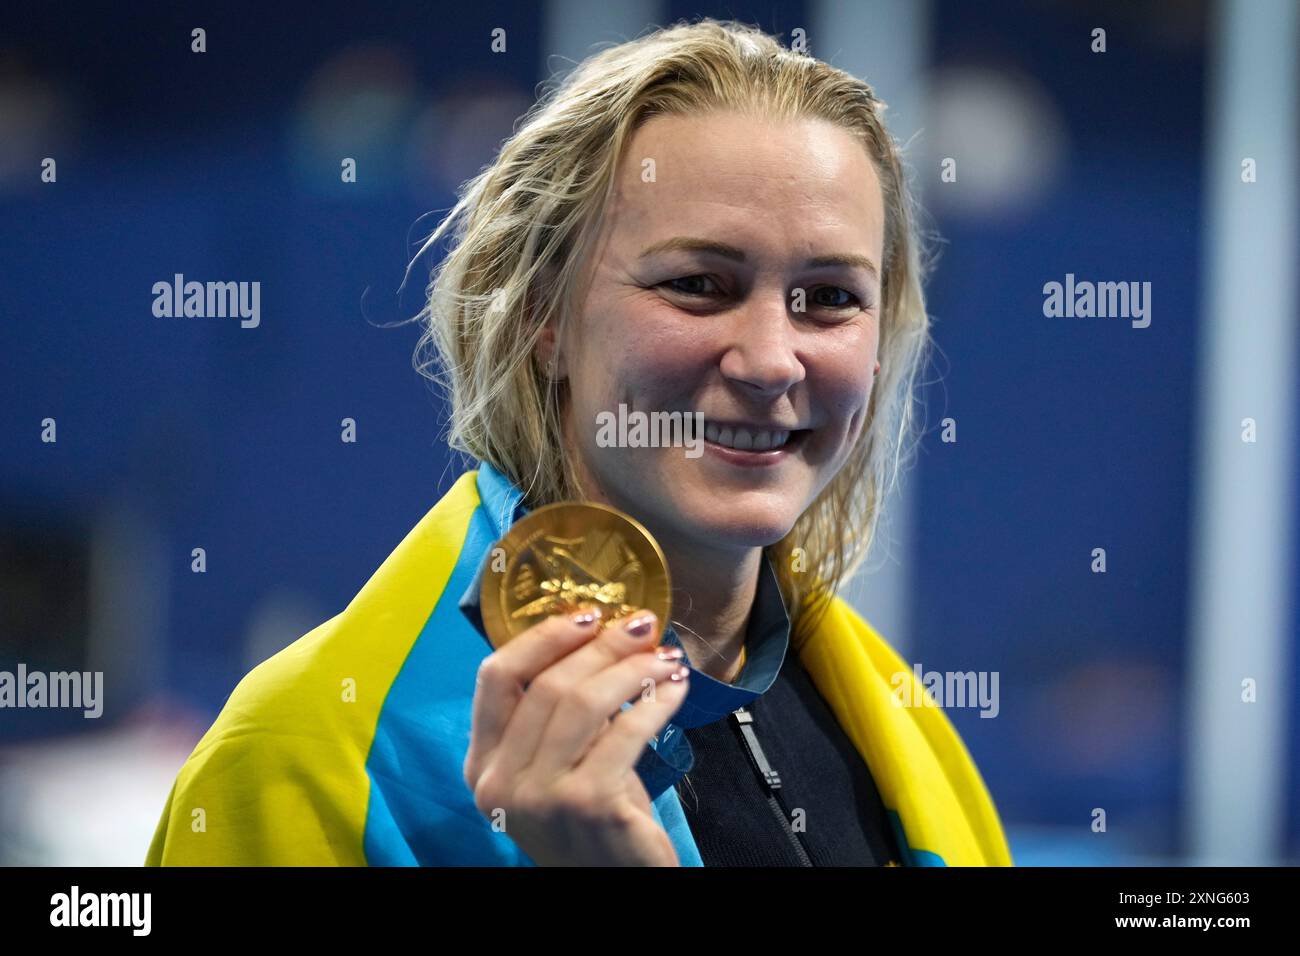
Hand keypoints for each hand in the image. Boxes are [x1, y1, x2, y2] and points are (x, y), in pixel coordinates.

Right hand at [463, 607, 689, 865]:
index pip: (495, 678)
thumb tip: (600, 636)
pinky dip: (656, 702)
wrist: (616, 888)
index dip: (542, 637)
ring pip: (583, 700)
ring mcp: (538, 795)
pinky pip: (625, 730)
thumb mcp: (559, 765)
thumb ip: (559, 713)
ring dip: (632, 669)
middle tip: (641, 626)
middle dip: (602, 645)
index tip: (587, 614)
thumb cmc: (593, 823)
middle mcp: (498, 782)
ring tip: (665, 659)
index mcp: (481, 765)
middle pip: (546, 683)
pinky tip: (675, 691)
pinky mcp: (586, 803)